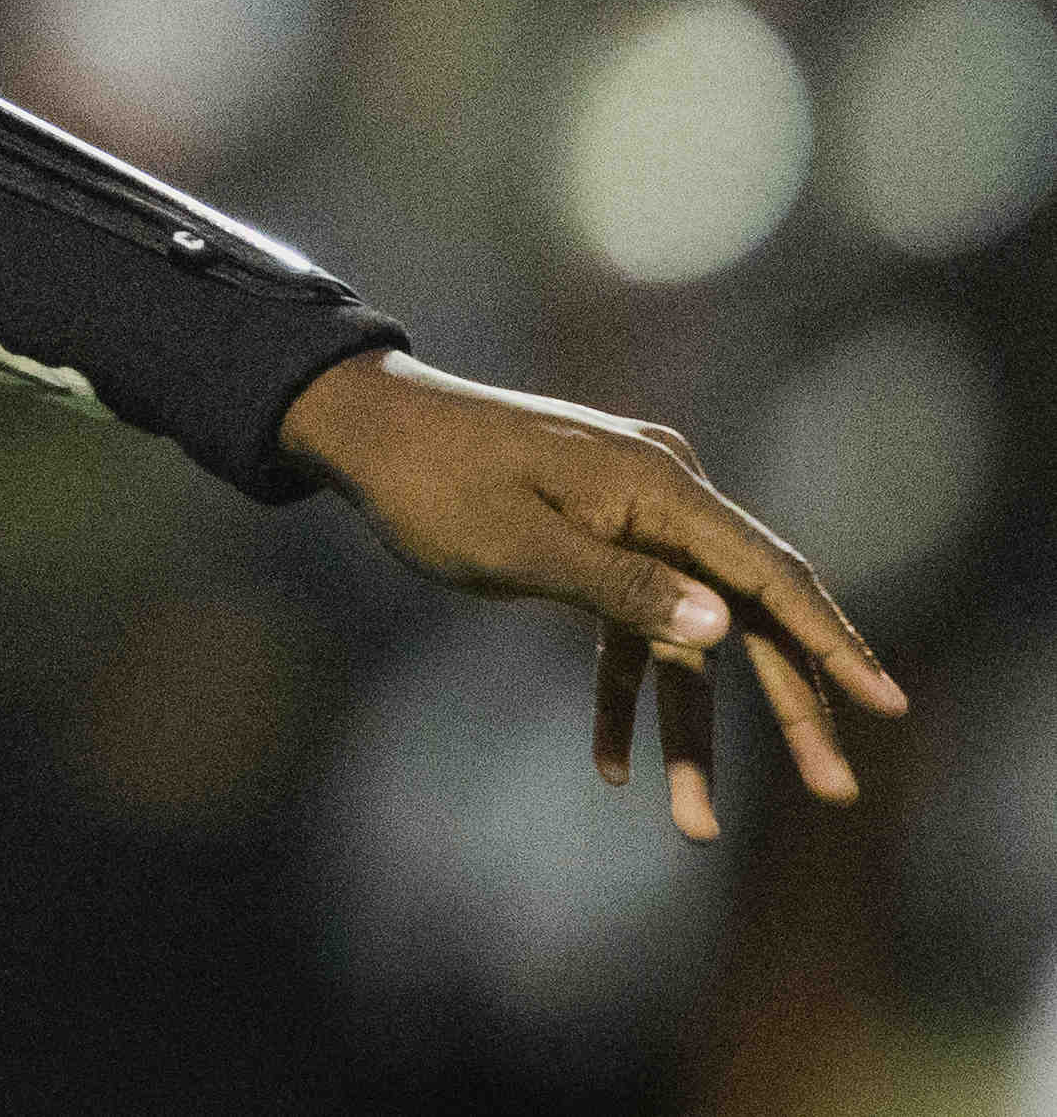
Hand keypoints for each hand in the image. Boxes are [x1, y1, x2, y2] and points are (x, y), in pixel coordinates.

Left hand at [283, 350, 909, 838]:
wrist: (364, 425)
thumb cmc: (434, 481)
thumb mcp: (522, 544)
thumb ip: (622, 587)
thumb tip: (720, 627)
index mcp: (660, 485)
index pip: (769, 573)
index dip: (832, 641)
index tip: (886, 703)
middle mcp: (662, 494)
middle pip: (745, 613)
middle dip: (788, 706)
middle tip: (834, 789)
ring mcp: (629, 515)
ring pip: (684, 636)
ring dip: (688, 727)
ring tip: (694, 825)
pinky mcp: (594, 538)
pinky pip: (629, 626)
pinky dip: (623, 690)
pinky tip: (608, 767)